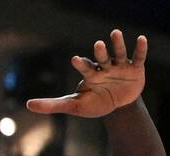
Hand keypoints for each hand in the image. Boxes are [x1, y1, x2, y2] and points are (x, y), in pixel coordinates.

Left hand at [27, 30, 146, 117]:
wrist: (118, 108)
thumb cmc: (94, 103)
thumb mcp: (73, 106)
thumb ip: (52, 104)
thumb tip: (28, 104)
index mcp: (91, 74)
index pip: (85, 67)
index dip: (81, 64)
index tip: (75, 60)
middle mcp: (104, 67)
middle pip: (101, 58)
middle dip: (100, 52)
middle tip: (97, 44)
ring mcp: (120, 67)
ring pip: (118, 53)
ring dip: (117, 44)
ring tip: (115, 33)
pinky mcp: (135, 69)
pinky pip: (138, 57)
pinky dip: (140, 49)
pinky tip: (141, 39)